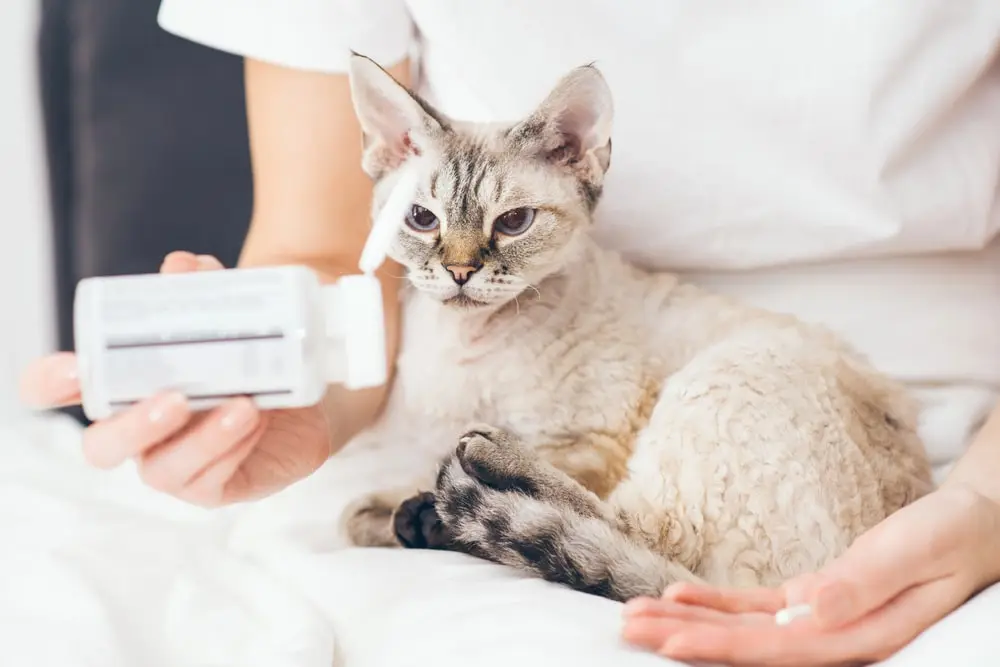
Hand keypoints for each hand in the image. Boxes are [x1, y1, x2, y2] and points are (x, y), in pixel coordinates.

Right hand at [19, 252, 332, 506]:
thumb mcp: (231, 317)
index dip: (50, 383)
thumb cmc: (252, 356)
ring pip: (162, 469)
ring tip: (242, 405)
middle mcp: (140, 432)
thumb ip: (205, 290)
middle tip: (174, 398)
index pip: (61, 390)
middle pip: (103, 445)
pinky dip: (233, 448)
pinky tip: (256, 421)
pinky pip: (211, 481)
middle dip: (133, 425)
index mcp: (124, 387)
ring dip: (202, 438)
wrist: (313, 393)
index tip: (71, 369)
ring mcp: (175, 463)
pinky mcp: (215, 487)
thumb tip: (184, 265)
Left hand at [620, 486, 999, 665]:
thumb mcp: (914, 553)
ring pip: (745, 627)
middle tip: (628, 629)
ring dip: (690, 621)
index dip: (720, 646)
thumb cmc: (949, 538)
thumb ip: (863, 584)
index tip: (669, 637)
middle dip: (686, 636)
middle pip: (748, 645)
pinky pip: (760, 607)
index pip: (778, 650)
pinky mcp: (817, 599)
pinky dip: (719, 602)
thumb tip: (811, 609)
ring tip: (637, 615)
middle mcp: (834, 637)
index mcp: (860, 635)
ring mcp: (822, 620)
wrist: (972, 528)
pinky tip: (680, 595)